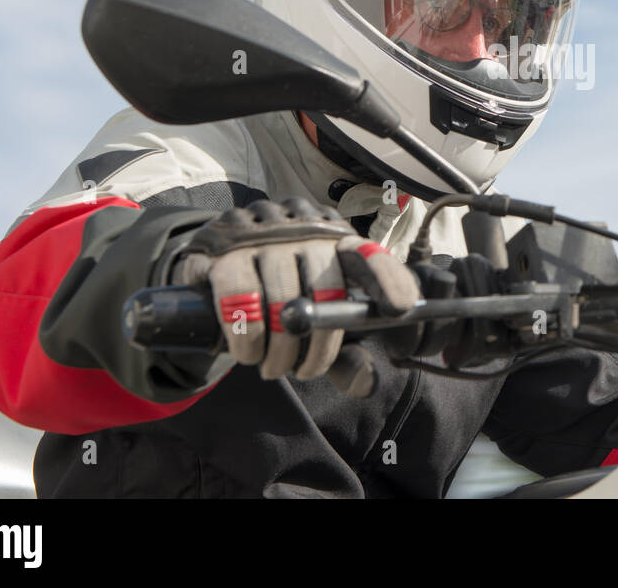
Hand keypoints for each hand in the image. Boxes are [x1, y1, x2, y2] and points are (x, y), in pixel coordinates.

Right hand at [171, 197, 420, 379]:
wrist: (218, 266)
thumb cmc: (282, 298)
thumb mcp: (318, 324)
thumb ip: (345, 357)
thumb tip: (367, 385)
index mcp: (338, 244)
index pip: (370, 257)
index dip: (387, 279)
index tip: (399, 308)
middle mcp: (307, 233)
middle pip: (327, 290)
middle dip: (319, 345)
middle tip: (304, 371)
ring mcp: (266, 236)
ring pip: (283, 301)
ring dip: (280, 351)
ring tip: (273, 367)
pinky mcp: (225, 250)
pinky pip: (241, 298)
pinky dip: (247, 338)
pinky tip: (248, 354)